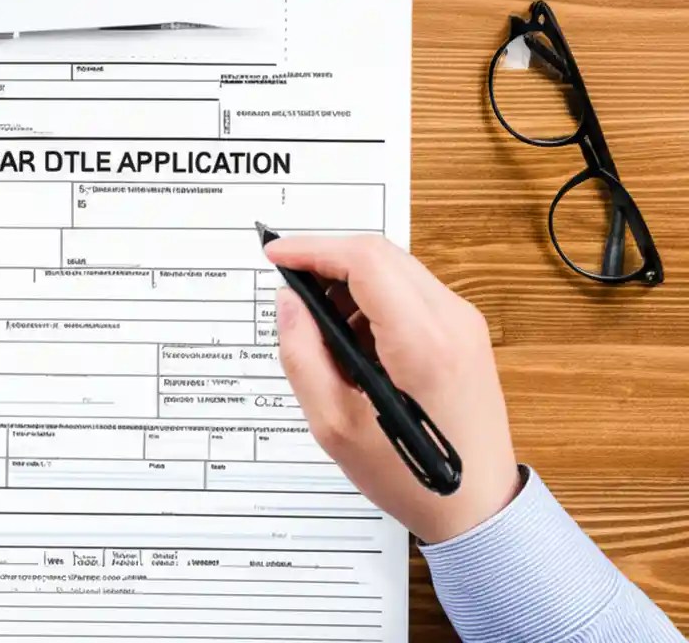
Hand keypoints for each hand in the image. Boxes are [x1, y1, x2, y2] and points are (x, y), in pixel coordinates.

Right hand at [265, 235, 519, 543]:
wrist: (476, 505)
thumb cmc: (411, 476)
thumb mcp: (334, 425)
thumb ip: (303, 355)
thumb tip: (289, 303)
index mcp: (422, 343)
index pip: (364, 260)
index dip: (312, 249)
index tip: (276, 255)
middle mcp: (452, 321)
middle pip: (380, 254)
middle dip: (327, 262)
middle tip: (291, 293)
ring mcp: (464, 323)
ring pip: (394, 268)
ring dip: (350, 284)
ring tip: (325, 335)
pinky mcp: (464, 331)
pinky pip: (410, 291)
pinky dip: (373, 300)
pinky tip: (355, 343)